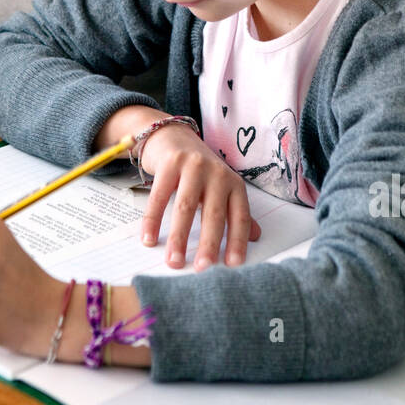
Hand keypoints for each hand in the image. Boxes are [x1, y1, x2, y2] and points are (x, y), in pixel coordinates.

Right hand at [138, 123, 260, 269]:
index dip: (238, 242)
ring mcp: (193, 166)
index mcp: (234, 184)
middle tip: (202, 269)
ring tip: (173, 261)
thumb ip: (236, 212)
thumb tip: (256, 237)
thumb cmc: (199, 170)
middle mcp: (217, 174)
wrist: (173, 136)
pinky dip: (152, 220)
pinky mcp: (170, 163)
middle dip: (209, 244)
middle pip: (215, 214)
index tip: (232, 266)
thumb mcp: (221, 188)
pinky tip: (148, 239)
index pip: (240, 217)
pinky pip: (160, 197)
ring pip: (186, 207)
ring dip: (179, 237)